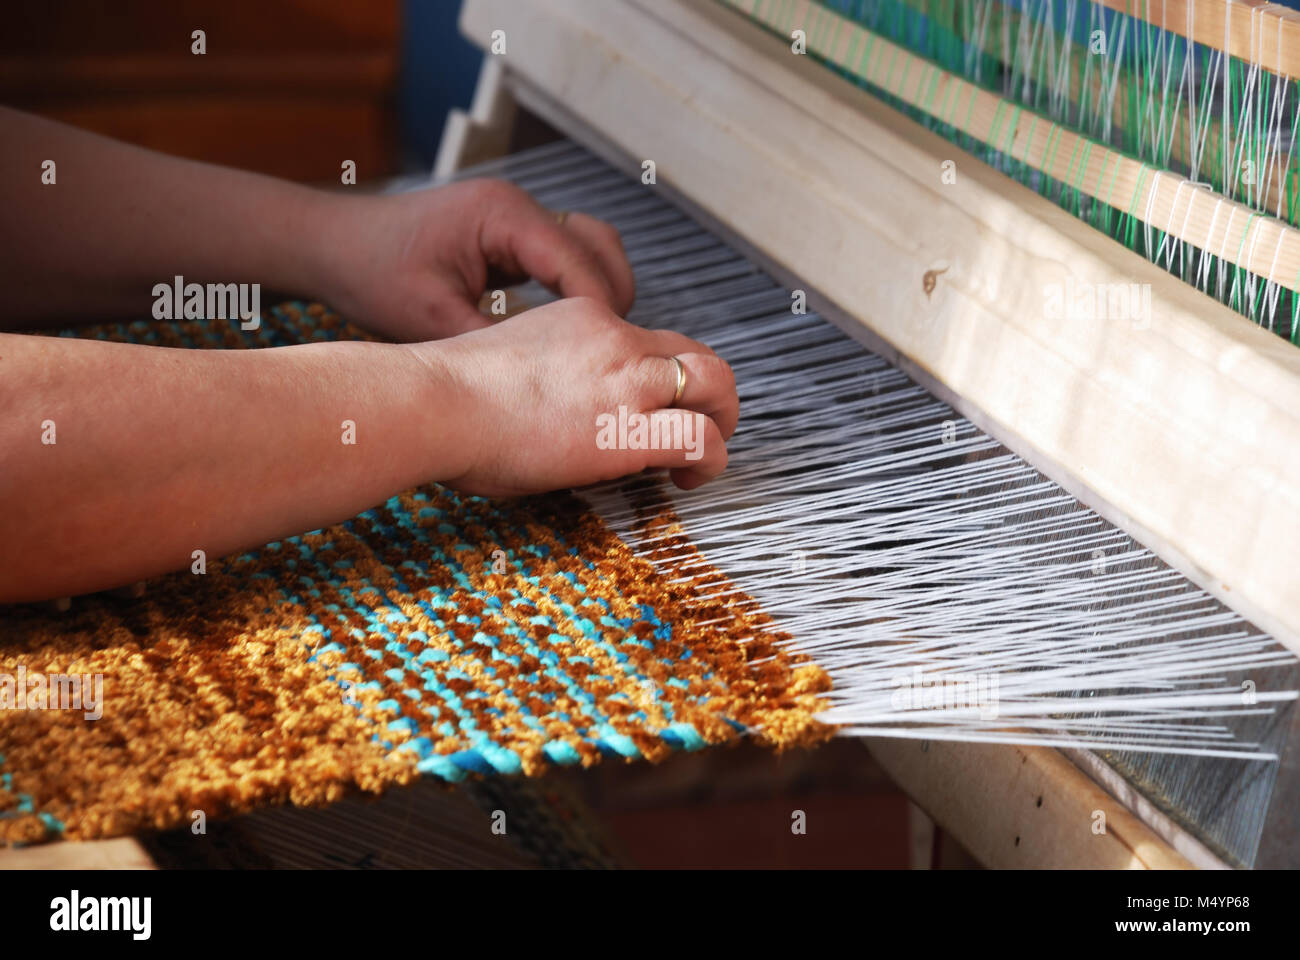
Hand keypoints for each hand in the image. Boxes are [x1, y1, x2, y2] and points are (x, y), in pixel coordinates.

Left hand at [314, 179, 635, 340]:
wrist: (331, 245)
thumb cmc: (370, 273)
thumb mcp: (433, 321)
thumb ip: (496, 345)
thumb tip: (549, 380)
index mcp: (503, 216)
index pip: (579, 261)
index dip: (600, 312)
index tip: (609, 359)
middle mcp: (518, 207)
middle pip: (600, 248)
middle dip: (611, 300)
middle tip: (607, 355)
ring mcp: (516, 218)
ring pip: (590, 250)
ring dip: (598, 294)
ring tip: (593, 345)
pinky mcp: (509, 235)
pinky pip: (563, 258)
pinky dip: (575, 291)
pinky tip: (567, 333)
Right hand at [410, 297, 738, 495]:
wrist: (435, 403)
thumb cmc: (448, 395)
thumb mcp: (508, 360)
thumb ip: (547, 375)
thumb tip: (555, 414)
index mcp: (584, 318)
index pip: (649, 336)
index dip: (663, 375)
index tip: (650, 408)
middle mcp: (614, 338)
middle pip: (696, 352)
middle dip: (710, 392)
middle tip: (702, 427)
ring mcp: (626, 379)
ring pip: (715, 384)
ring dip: (722, 422)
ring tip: (705, 459)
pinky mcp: (629, 429)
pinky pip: (701, 439)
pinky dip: (711, 459)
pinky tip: (690, 479)